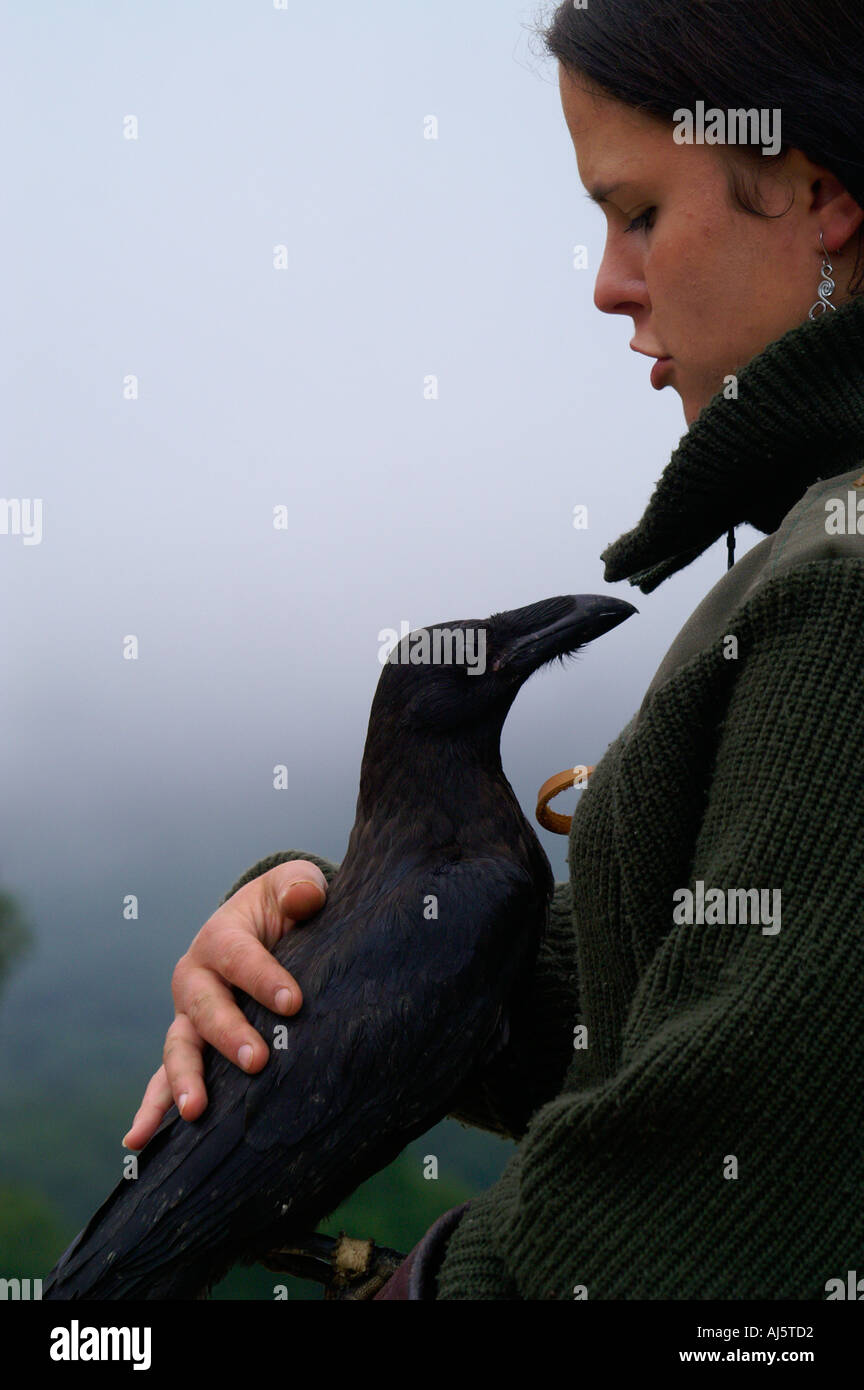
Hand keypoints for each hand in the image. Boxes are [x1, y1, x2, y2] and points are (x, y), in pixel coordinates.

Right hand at [122, 861, 327, 1149]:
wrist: (262, 925)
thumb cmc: (283, 906)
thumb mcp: (293, 885)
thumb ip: (299, 887)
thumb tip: (305, 897)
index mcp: (221, 937)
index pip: (241, 958)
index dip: (265, 979)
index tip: (294, 1004)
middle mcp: (196, 978)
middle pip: (205, 1007)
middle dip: (228, 1034)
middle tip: (256, 1060)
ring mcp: (187, 1015)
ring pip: (179, 1048)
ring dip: (184, 1079)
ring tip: (194, 1110)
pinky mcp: (189, 1044)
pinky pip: (164, 1078)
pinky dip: (152, 1109)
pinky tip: (139, 1142)